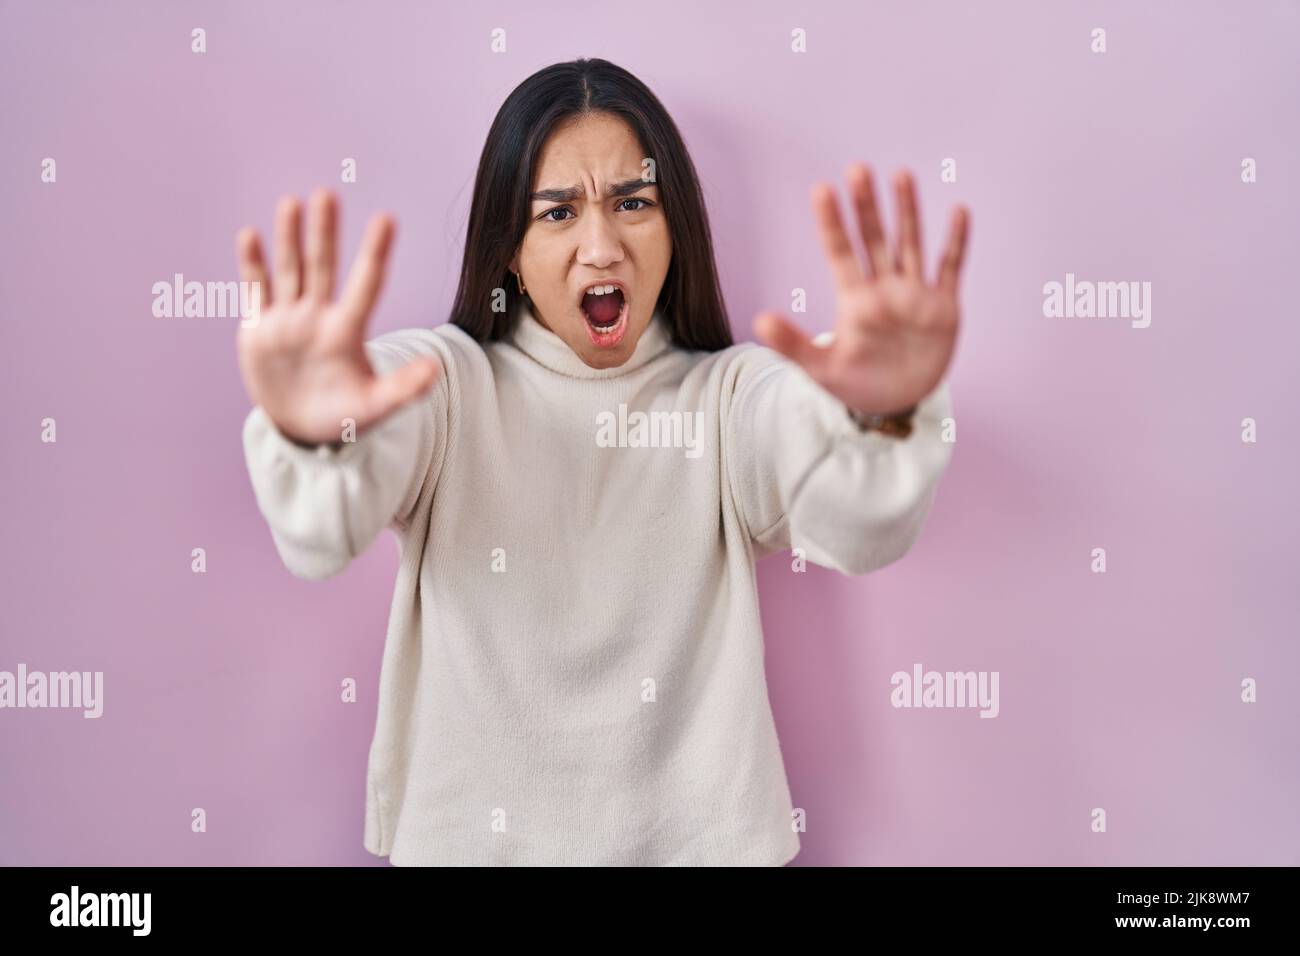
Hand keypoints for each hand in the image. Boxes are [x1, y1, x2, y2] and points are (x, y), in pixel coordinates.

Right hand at [235, 189, 439, 446]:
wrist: (302, 429)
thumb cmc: (345, 415)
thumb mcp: (375, 406)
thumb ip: (403, 388)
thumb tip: (436, 370)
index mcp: (347, 332)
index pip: (365, 285)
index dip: (374, 254)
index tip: (386, 219)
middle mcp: (318, 317)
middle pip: (322, 267)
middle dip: (324, 233)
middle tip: (328, 194)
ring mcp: (288, 320)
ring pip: (290, 271)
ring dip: (289, 238)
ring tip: (292, 203)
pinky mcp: (259, 329)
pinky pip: (255, 291)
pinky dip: (252, 265)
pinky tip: (251, 235)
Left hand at [754, 165, 969, 415]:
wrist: (897, 404)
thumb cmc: (857, 384)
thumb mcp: (820, 369)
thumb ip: (792, 345)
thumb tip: (758, 319)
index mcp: (855, 300)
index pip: (840, 253)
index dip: (832, 223)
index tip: (821, 190)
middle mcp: (885, 289)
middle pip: (874, 239)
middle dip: (866, 206)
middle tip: (858, 169)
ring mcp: (915, 295)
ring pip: (910, 244)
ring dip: (907, 212)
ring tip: (901, 175)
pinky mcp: (943, 308)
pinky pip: (950, 268)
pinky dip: (955, 242)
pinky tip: (958, 211)